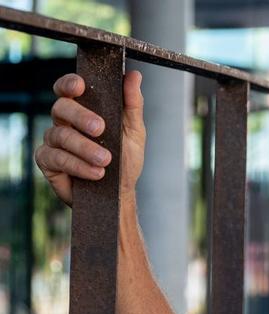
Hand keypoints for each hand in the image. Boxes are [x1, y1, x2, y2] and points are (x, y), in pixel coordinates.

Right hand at [34, 70, 145, 205]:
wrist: (119, 195)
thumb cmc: (125, 162)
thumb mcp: (134, 132)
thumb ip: (133, 104)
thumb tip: (134, 75)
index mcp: (83, 110)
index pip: (68, 89)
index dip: (69, 84)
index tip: (80, 86)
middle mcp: (65, 123)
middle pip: (61, 108)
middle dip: (81, 117)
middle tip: (100, 129)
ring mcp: (53, 142)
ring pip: (60, 135)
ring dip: (85, 148)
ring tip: (106, 161)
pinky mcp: (47, 161)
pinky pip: (56, 157)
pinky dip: (78, 165)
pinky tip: (96, 173)